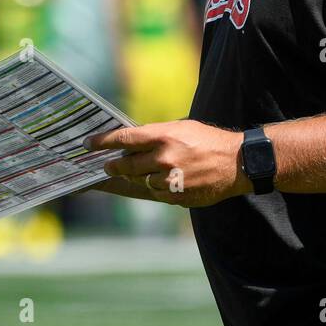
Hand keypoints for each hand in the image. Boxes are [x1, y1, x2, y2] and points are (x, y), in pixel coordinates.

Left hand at [86, 120, 250, 207]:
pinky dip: (158, 188)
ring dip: (140, 178)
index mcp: (164, 136)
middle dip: (113, 166)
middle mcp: (164, 158)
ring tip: (151, 171)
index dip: (102, 142)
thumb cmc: (208, 141)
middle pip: (125, 165)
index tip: (88, 144)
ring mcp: (170, 180)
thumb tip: (130, 142)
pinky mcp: (177, 196)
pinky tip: (168, 181)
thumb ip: (156, 136)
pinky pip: (157, 194)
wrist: (237, 162)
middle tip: (107, 166)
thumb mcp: (182, 128)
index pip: (124, 139)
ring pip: (141, 182)